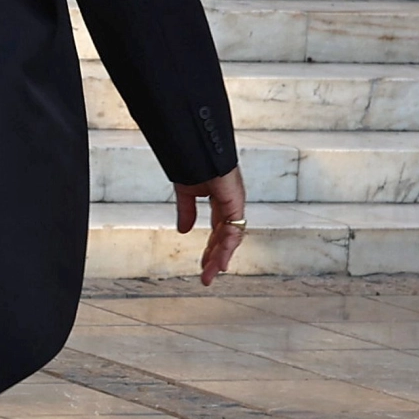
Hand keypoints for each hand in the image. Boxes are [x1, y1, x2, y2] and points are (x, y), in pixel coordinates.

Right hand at [175, 167, 248, 286]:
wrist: (197, 142)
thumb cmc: (194, 158)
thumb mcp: (186, 191)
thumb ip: (186, 211)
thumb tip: (183, 230)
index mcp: (222, 199)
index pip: (220, 230)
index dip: (212, 248)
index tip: (205, 264)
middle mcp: (231, 203)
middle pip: (226, 237)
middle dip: (216, 258)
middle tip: (207, 276)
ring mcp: (235, 202)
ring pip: (231, 237)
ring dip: (220, 257)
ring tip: (211, 274)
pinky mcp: (235, 200)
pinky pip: (233, 228)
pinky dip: (227, 246)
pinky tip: (220, 260)